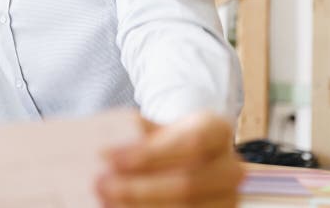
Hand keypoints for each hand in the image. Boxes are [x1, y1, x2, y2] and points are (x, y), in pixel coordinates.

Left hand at [96, 111, 243, 206]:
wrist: (185, 158)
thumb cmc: (165, 142)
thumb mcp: (154, 130)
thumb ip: (133, 135)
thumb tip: (99, 150)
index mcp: (217, 131)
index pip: (190, 142)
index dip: (148, 155)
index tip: (107, 156)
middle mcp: (230, 169)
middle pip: (186, 184)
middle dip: (138, 188)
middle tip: (100, 183)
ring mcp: (227, 200)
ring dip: (138, 206)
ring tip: (105, 197)